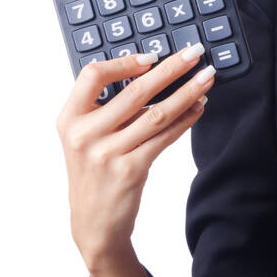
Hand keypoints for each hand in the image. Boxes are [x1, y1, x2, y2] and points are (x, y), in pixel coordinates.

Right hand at [55, 45, 214, 267]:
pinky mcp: (131, 170)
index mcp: (70, 119)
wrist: (93, 222)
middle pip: (135, 91)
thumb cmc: (94, 172)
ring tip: (207, 78)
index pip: (92, 75)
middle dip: (171, 69)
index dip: (123, 62)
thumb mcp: (84, 138)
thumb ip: (104, 108)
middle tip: (195, 53)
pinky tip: (199, 107)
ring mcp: (107, 153)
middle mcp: (85, 134)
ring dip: (187, 92)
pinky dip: (186, 119)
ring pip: (157, 113)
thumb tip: (149, 71)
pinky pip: (165, 137)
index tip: (152, 56)